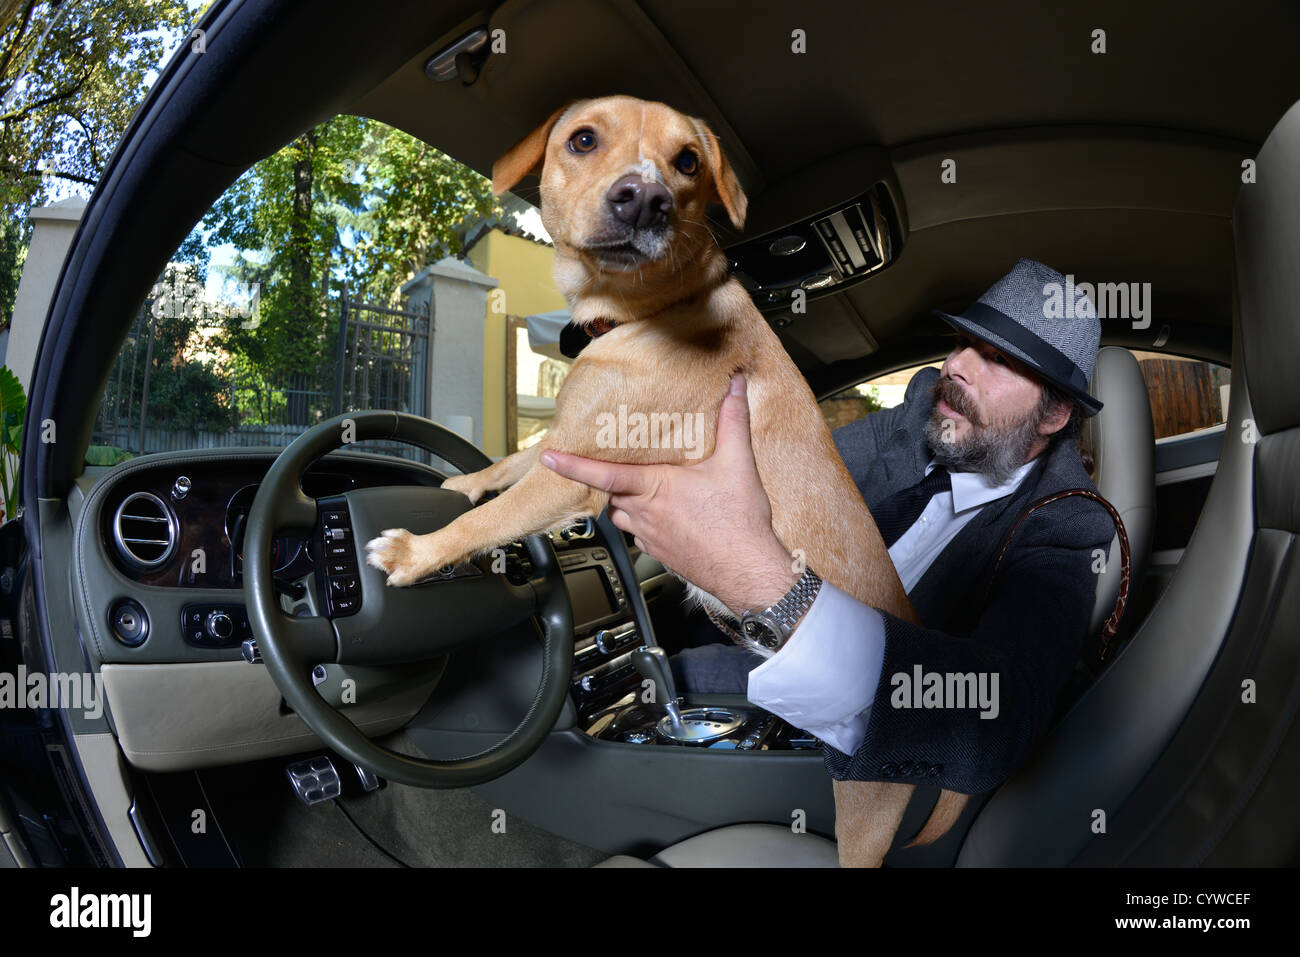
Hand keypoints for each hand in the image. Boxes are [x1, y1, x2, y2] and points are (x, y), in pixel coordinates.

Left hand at [540, 373, 797, 613]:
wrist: (748, 570)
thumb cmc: (738, 523)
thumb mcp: (738, 463)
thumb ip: (733, 420)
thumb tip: (734, 387)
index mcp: (655, 487)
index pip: (602, 473)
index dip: (572, 464)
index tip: (549, 456)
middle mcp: (645, 513)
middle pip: (609, 493)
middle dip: (605, 479)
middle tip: (606, 464)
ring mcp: (649, 537)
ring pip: (621, 515)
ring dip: (623, 501)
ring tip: (638, 487)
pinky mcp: (659, 554)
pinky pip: (638, 535)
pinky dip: (641, 523)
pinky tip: (662, 515)